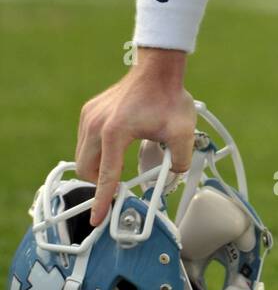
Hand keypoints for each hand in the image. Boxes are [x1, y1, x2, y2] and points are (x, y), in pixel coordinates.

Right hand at [76, 52, 196, 225]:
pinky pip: (85, 142)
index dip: (103, 201)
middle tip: (118, 191)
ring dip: (98, 169)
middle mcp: (95, 124)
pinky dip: (96, 153)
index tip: (97, 219)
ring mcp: (89, 116)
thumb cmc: (168, 97)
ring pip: (83, 156)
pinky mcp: (89, 111)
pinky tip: (115, 151)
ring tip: (119, 171)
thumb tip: (172, 178)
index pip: (106, 177)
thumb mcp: (182, 132)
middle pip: (86, 169)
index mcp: (115, 132)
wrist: (157, 69)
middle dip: (99, 184)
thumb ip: (180, 161)